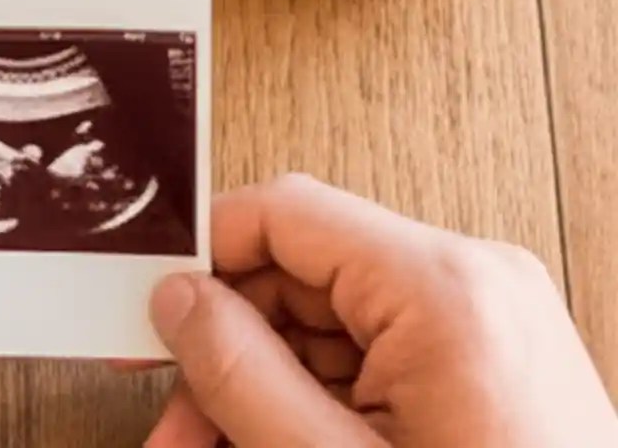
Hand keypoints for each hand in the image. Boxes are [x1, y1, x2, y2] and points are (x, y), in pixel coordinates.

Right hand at [144, 174, 616, 447]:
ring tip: (216, 447)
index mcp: (444, 290)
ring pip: (325, 325)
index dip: (202, 251)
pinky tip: (275, 443)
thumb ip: (241, 373)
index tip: (151, 300)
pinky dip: (312, 401)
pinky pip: (368, 357)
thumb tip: (181, 302)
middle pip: (298, 276)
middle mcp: (473, 284)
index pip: (284, 212)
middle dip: (225, 349)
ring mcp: (484, 321)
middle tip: (179, 421)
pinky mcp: (483, 360)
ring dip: (260, 386)